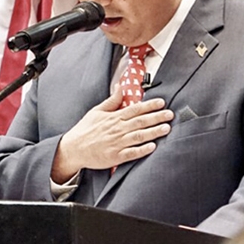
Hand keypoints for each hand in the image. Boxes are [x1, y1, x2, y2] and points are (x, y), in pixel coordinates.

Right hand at [52, 89, 172, 181]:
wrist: (73, 149)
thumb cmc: (85, 130)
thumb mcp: (96, 111)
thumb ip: (111, 100)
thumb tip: (120, 87)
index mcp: (113, 118)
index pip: (135, 109)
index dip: (149, 105)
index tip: (161, 102)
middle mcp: (117, 129)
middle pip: (140, 121)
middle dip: (157, 117)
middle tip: (170, 114)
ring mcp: (116, 143)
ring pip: (139, 136)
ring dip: (154, 132)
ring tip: (166, 128)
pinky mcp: (115, 156)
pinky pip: (131, 153)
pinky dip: (142, 150)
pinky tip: (153, 147)